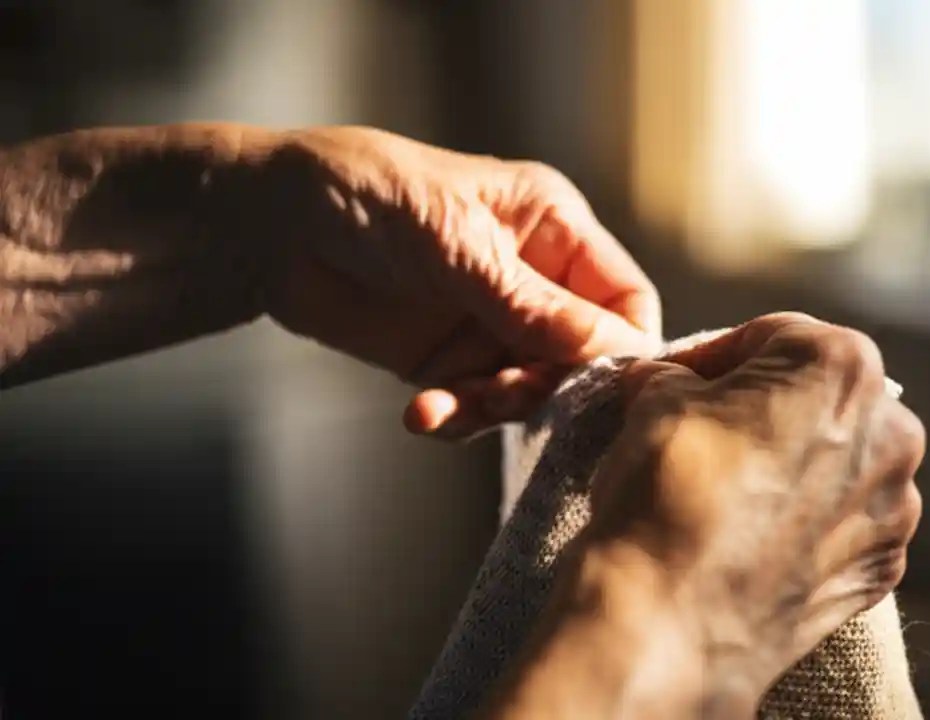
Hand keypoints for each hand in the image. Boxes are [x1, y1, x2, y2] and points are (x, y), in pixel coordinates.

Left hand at [256, 127, 660, 436]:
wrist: (268, 226)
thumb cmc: (370, 199)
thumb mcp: (462, 249)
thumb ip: (537, 309)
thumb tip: (618, 354)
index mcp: (553, 230)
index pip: (625, 299)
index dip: (624, 347)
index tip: (603, 386)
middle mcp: (533, 280)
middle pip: (582, 356)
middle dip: (551, 384)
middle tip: (509, 393)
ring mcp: (490, 324)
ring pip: (530, 391)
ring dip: (496, 407)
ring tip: (452, 403)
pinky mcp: (447, 362)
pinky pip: (475, 406)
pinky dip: (455, 418)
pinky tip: (421, 414)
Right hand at [580, 313, 924, 710]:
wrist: (669, 619)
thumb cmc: (666, 492)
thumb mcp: (654, 398)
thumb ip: (676, 376)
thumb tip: (666, 380)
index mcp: (843, 365)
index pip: (772, 337)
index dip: (716, 357)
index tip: (678, 381)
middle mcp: (893, 429)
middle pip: (821, 398)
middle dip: (768, 410)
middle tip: (707, 434)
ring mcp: (895, 506)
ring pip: (842, 463)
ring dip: (795, 467)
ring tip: (732, 494)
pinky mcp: (884, 567)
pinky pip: (846, 525)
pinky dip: (810, 525)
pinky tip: (757, 538)